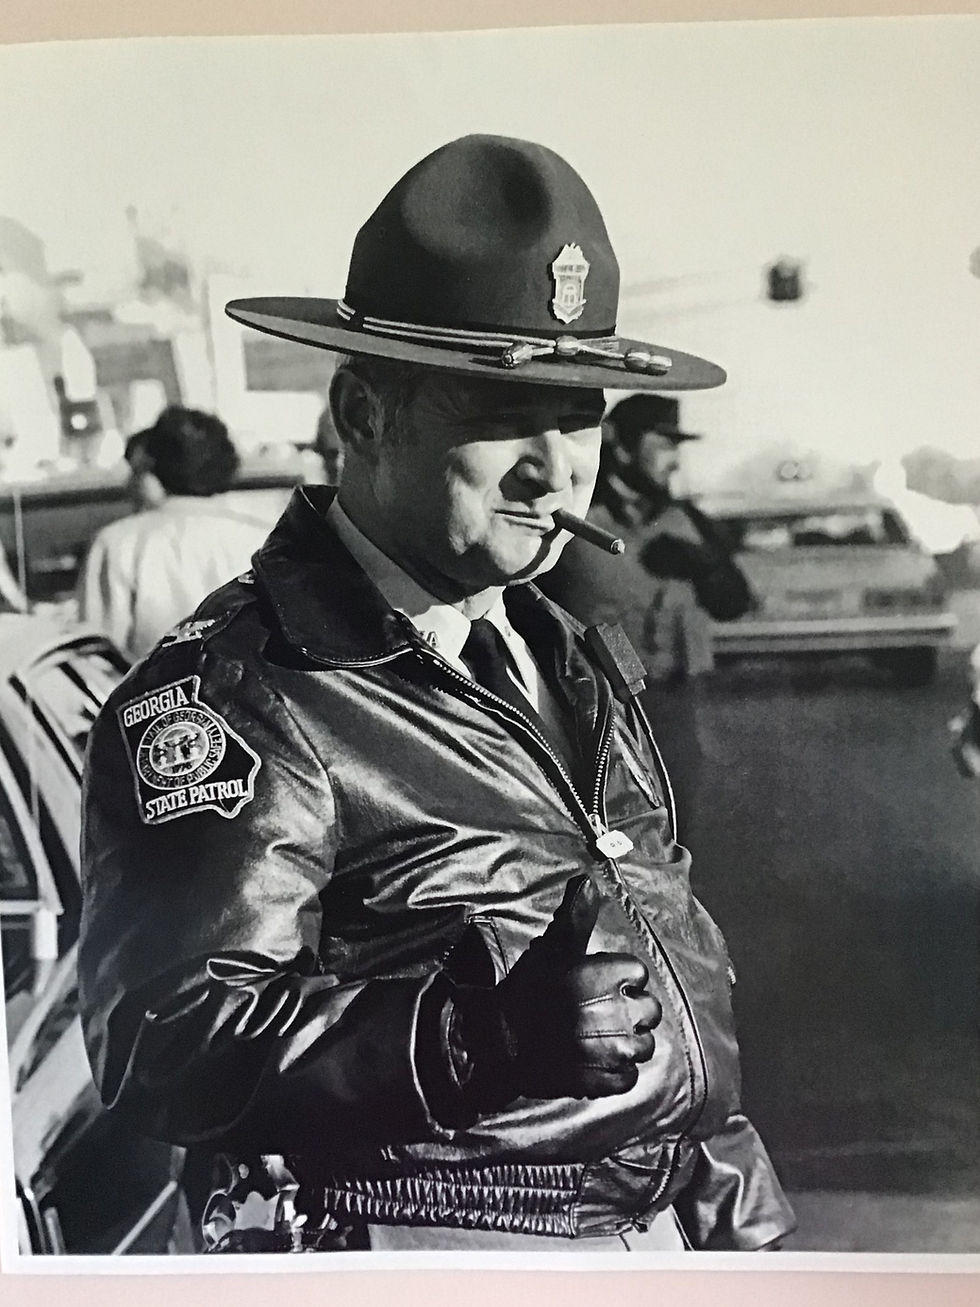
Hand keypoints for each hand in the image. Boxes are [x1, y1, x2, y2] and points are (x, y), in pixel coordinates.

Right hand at [449, 875, 661, 1104]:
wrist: (501, 1041)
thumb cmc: (528, 991)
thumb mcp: (553, 950)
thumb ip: (577, 918)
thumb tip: (589, 882)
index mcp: (607, 976)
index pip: (638, 974)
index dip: (621, 980)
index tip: (601, 986)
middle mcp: (617, 1012)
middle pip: (649, 1010)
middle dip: (630, 1011)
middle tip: (603, 1013)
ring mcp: (613, 1049)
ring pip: (643, 1046)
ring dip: (626, 1042)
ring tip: (601, 1038)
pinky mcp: (604, 1080)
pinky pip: (629, 1078)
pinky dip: (617, 1072)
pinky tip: (598, 1061)